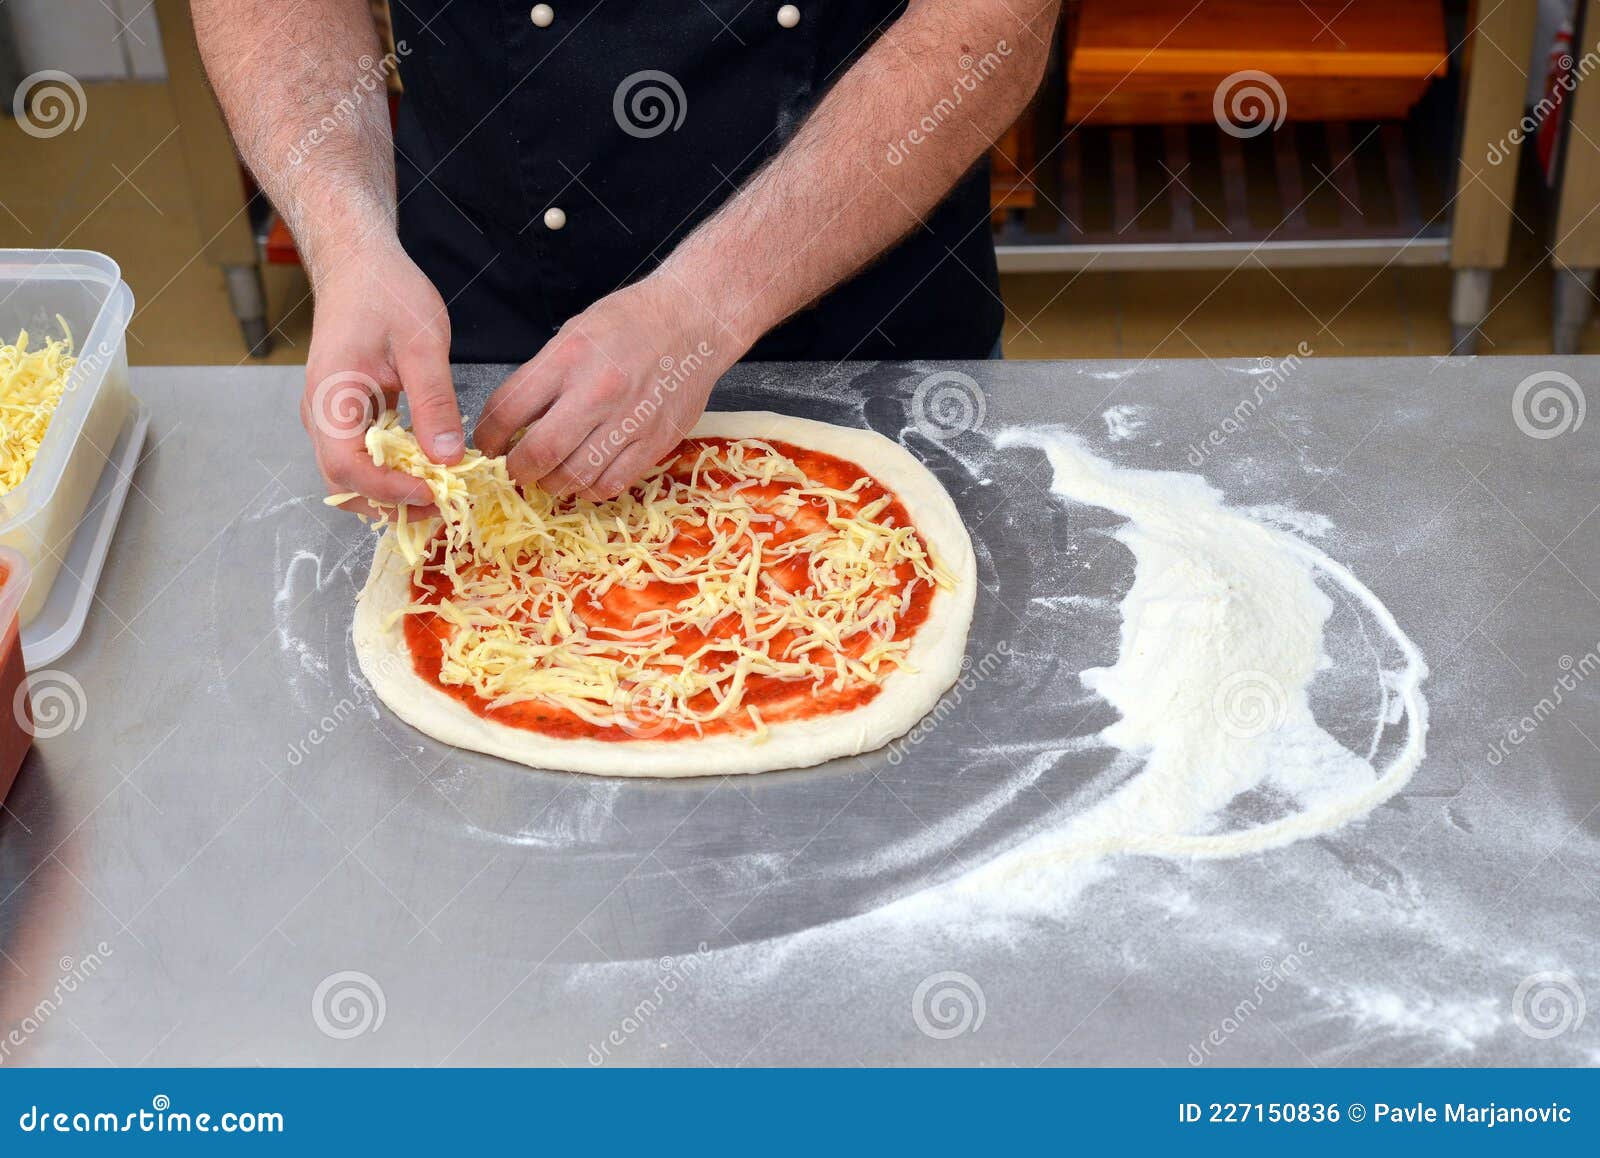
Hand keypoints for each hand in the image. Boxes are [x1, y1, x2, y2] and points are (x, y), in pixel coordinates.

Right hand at [301, 237, 462, 517]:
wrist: (357, 264)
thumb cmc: (385, 292)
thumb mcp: (423, 344)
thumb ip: (434, 402)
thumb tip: (446, 458)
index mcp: (332, 396)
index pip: (348, 468)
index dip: (389, 491)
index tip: (433, 493)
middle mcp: (321, 415)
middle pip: (343, 485)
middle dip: (390, 504)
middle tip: (441, 506)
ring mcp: (330, 418)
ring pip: (350, 478)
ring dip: (391, 494)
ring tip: (438, 494)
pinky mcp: (346, 416)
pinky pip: (363, 458)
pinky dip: (392, 474)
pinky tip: (428, 471)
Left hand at [474, 276, 741, 499]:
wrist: (694, 320)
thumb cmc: (631, 322)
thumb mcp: (574, 334)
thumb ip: (543, 376)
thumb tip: (513, 421)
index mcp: (569, 358)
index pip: (508, 410)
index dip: (488, 437)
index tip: (488, 445)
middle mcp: (597, 391)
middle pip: (539, 452)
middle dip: (518, 469)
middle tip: (517, 469)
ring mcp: (629, 420)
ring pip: (575, 476)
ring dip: (553, 484)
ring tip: (551, 476)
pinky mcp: (656, 441)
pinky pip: (613, 483)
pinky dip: (590, 489)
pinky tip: (584, 479)